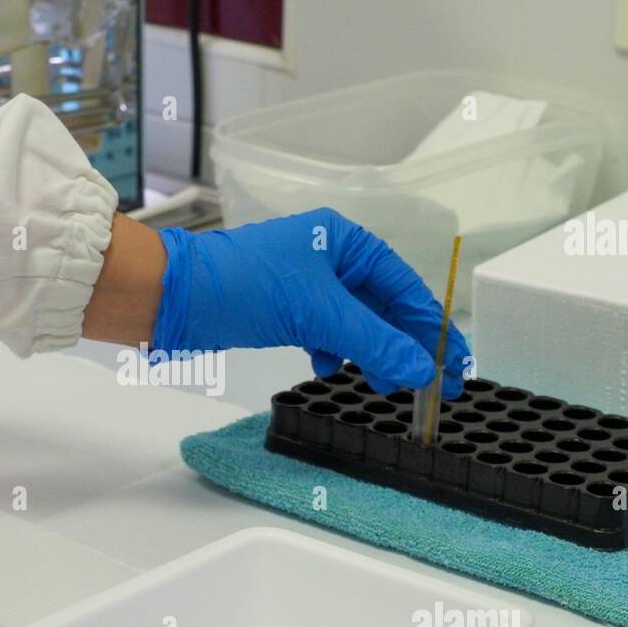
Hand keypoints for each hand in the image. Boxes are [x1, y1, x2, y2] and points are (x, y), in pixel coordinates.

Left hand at [153, 209, 471, 396]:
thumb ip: (373, 342)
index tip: (453, 363)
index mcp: (344, 241)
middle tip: (433, 384)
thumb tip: (418, 369)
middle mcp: (329, 258)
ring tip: (386, 383)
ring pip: (355, 322)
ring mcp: (305, 285)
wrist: (174, 296)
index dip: (430, 327)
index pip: (403, 286)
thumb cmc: (241, 284)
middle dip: (406, 345)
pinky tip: (330, 368)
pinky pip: (325, 332)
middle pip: (382, 306)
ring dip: (372, 352)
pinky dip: (334, 351)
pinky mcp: (282, 310)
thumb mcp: (318, 314)